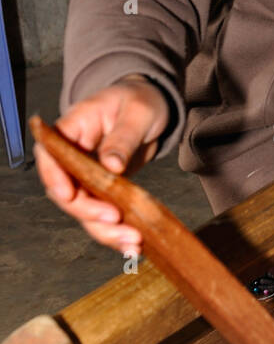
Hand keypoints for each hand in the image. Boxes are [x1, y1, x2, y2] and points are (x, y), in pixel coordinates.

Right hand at [34, 76, 170, 253]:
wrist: (152, 108)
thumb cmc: (140, 100)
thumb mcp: (138, 112)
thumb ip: (123, 137)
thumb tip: (111, 165)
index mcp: (73, 128)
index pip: (50, 155)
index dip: (54, 177)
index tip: (69, 195)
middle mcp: (73, 156)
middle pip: (66, 191)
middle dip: (88, 212)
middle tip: (115, 221)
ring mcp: (85, 176)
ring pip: (84, 211)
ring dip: (105, 231)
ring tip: (132, 242)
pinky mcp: (102, 191)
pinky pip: (103, 215)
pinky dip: (117, 232)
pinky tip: (133, 243)